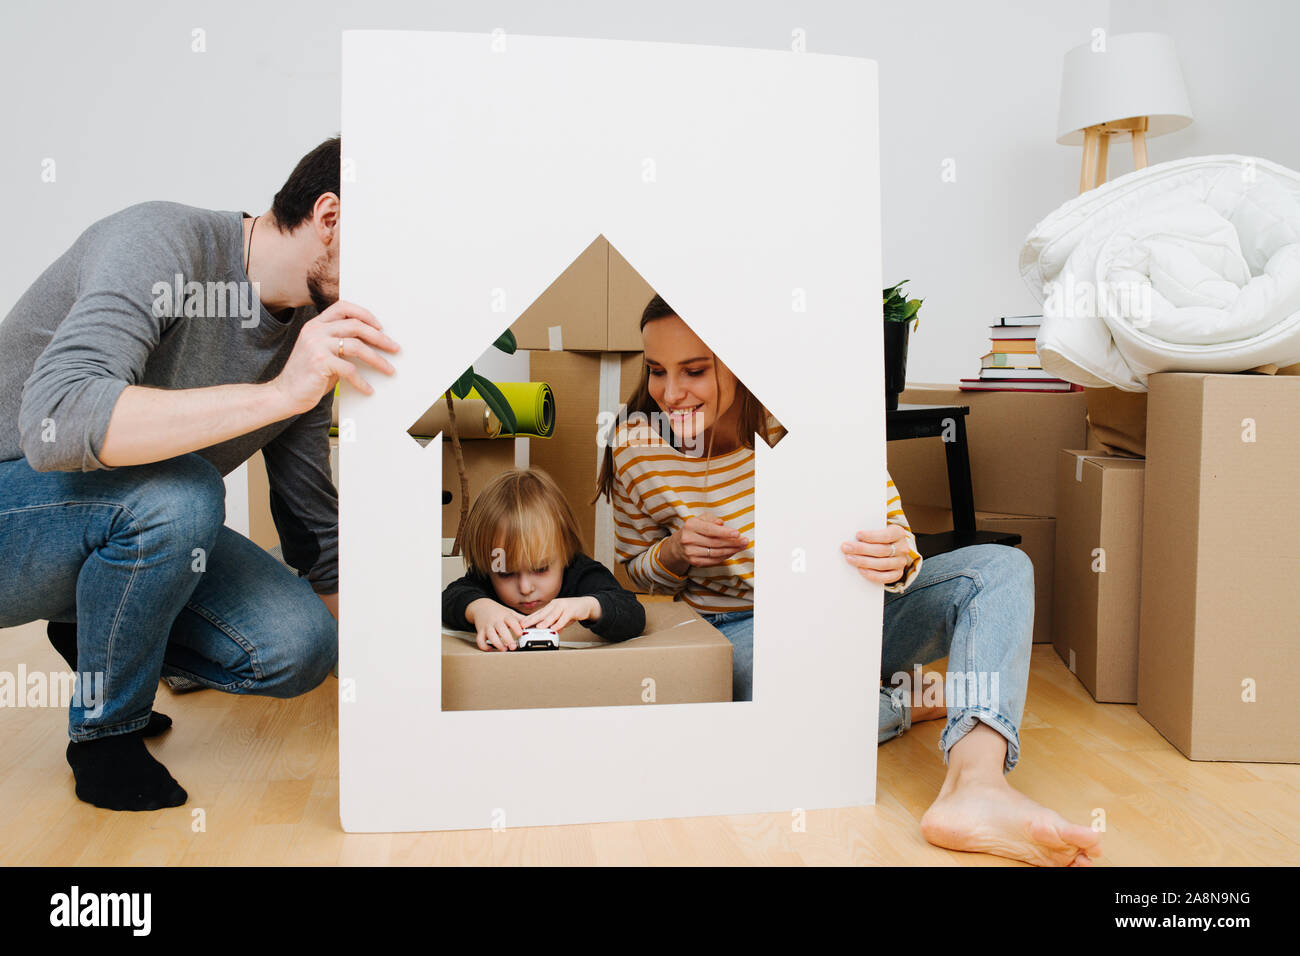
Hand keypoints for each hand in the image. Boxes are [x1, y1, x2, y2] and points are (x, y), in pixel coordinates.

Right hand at [271, 300, 399, 415]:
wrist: (284, 394)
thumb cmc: (307, 376)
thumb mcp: (322, 353)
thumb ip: (339, 344)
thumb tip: (370, 344)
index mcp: (316, 324)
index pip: (343, 307)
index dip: (364, 314)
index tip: (380, 326)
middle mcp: (315, 331)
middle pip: (355, 325)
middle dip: (379, 337)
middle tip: (394, 348)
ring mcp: (316, 345)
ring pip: (357, 346)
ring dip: (377, 359)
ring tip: (389, 370)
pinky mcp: (319, 362)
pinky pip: (349, 369)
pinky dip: (362, 381)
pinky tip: (368, 390)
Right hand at [466, 598, 523, 651]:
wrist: (481, 606)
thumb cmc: (498, 612)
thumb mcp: (510, 613)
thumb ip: (520, 619)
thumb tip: (534, 624)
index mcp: (504, 616)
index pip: (511, 620)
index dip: (516, 627)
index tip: (521, 633)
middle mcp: (495, 621)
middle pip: (501, 629)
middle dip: (507, 639)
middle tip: (513, 647)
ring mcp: (487, 626)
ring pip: (490, 635)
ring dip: (497, 644)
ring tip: (503, 649)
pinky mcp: (480, 631)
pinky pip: (480, 640)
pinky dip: (484, 646)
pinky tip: (491, 649)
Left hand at [520, 597, 598, 631]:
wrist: (586, 604)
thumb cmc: (572, 611)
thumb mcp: (560, 618)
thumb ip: (553, 624)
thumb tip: (546, 632)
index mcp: (551, 606)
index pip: (538, 613)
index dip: (529, 619)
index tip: (521, 624)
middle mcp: (556, 605)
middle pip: (542, 613)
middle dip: (532, 620)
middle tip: (524, 625)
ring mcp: (563, 606)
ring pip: (552, 615)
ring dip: (545, 622)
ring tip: (538, 627)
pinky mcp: (571, 610)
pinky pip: (564, 618)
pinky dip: (559, 624)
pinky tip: (554, 628)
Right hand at [662, 515, 749, 573]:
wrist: (678, 545)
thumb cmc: (694, 529)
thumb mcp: (701, 519)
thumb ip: (711, 519)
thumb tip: (721, 523)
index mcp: (691, 525)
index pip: (710, 530)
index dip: (725, 532)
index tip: (738, 533)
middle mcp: (689, 539)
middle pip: (715, 542)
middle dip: (732, 542)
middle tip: (745, 541)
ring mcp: (691, 552)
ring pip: (716, 553)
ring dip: (731, 550)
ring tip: (741, 547)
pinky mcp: (694, 562)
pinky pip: (713, 561)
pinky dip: (725, 557)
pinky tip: (732, 552)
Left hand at [841, 524, 910, 584]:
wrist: (892, 549)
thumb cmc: (880, 538)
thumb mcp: (879, 530)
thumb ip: (869, 533)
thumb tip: (852, 538)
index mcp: (898, 533)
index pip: (885, 536)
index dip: (871, 536)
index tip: (857, 535)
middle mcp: (902, 548)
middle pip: (881, 550)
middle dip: (861, 549)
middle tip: (846, 548)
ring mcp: (901, 562)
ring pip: (882, 564)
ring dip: (863, 562)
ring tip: (849, 558)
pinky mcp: (897, 573)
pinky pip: (885, 577)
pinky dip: (872, 574)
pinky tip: (861, 570)